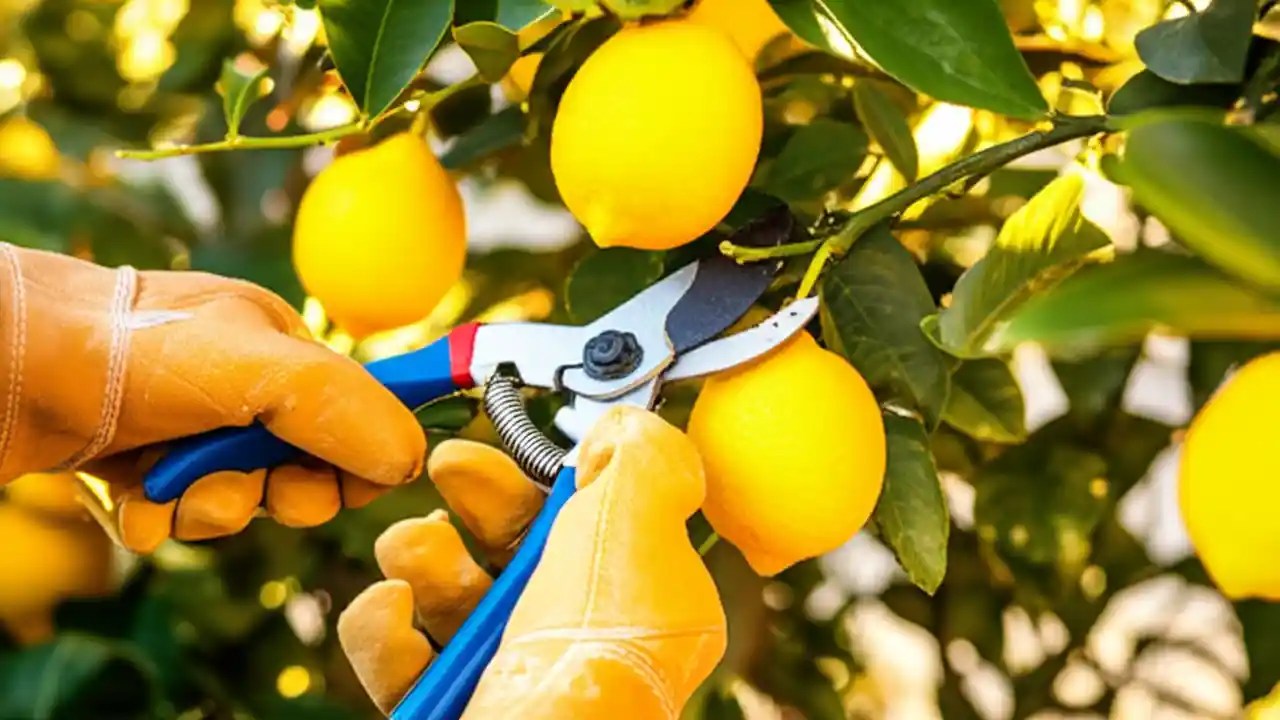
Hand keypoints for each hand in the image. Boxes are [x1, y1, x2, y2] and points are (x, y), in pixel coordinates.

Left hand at [0, 244, 424, 551]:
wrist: (11, 368)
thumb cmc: (133, 344)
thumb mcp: (259, 364)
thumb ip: (343, 407)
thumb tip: (408, 458)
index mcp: (280, 348)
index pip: (357, 409)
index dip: (364, 452)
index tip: (361, 480)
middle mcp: (238, 390)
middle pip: (302, 471)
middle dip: (281, 492)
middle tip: (260, 486)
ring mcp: (186, 431)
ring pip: (239, 504)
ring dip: (212, 507)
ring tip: (172, 484)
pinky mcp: (137, 469)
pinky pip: (176, 520)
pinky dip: (158, 518)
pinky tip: (133, 496)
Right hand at [339, 406, 726, 718]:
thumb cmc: (594, 649)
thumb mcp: (640, 521)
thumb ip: (641, 459)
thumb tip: (624, 430)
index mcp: (640, 596)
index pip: (584, 518)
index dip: (535, 477)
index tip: (497, 446)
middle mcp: (578, 637)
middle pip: (510, 549)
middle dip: (470, 501)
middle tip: (445, 470)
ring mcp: (515, 676)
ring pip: (451, 598)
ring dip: (421, 558)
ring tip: (411, 552)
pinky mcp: (455, 709)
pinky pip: (405, 660)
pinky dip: (385, 630)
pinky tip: (391, 610)